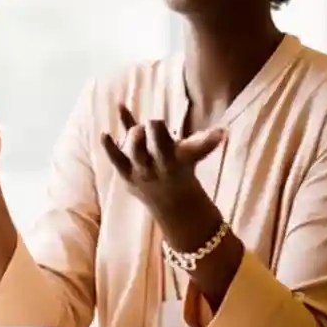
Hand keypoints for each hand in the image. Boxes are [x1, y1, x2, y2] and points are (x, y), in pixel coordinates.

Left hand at [99, 105, 224, 217]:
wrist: (174, 206)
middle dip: (142, 136)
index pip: (162, 146)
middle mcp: (152, 168)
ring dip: (127, 140)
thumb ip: (203, 143)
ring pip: (129, 154)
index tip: (156, 120)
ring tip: (125, 127)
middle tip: (147, 125)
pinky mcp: (126, 173)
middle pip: (142, 151)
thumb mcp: (193, 157)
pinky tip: (103, 132)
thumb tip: (223, 131)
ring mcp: (137, 171)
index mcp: (171, 162)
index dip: (157, 133)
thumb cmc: (184, 171)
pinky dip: (109, 146)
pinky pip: (117, 158)